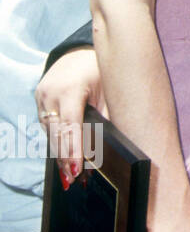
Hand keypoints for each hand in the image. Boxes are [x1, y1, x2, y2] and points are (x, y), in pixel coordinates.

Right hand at [34, 47, 105, 187]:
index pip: (71, 126)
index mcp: (69, 90)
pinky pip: (48, 124)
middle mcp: (50, 94)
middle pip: (57, 133)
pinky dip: (57, 140)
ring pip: (50, 131)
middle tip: (73, 180)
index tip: (77, 169)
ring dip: (60, 152)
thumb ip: (107, 115)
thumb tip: (110, 144)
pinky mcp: (38, 99)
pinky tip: (64, 155)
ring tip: (71, 174)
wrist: (78, 51)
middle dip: (65, 158)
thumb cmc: (100, 70)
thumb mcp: (108, 90)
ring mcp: (41, 96)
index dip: (73, 150)